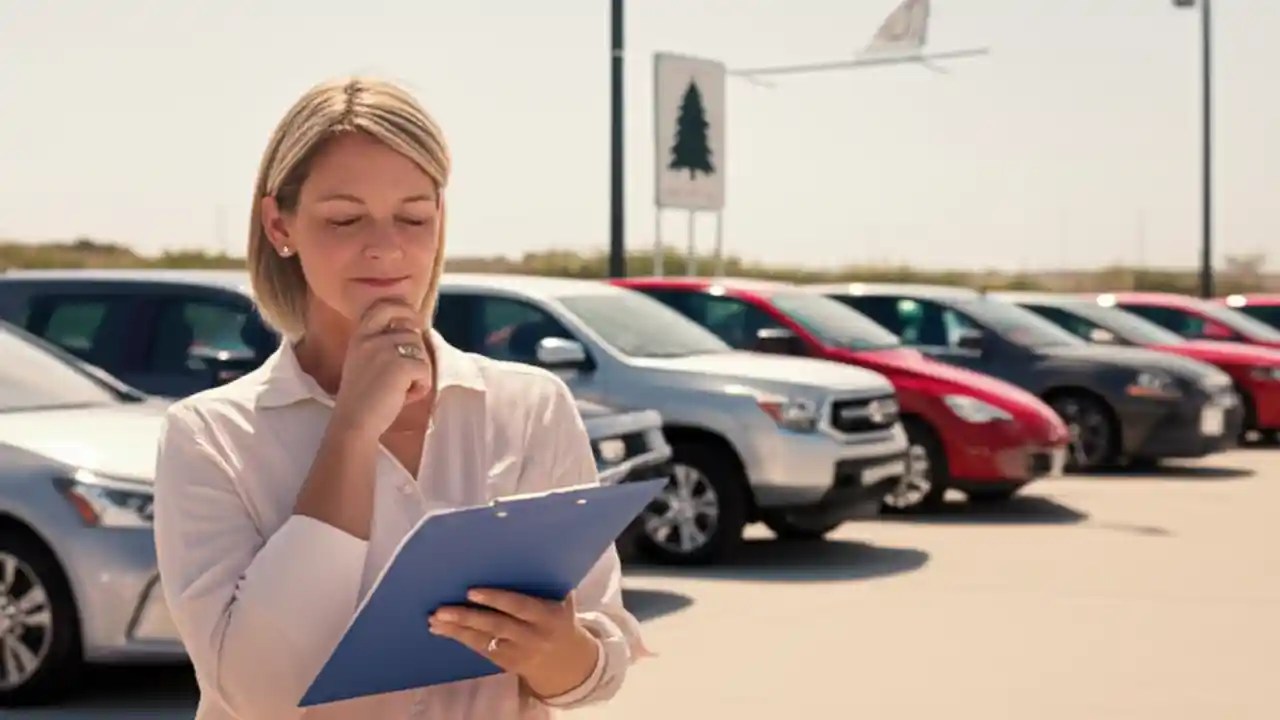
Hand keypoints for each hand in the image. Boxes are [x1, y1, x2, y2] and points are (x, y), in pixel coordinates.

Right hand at [330, 298, 433, 438]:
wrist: (354, 423)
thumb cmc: (362, 398)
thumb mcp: (363, 361)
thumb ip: (381, 342)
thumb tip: (414, 328)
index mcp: (360, 335)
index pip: (385, 306)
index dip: (404, 309)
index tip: (414, 321)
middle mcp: (371, 338)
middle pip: (411, 332)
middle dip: (414, 354)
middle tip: (401, 376)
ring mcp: (385, 350)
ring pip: (421, 351)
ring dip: (418, 372)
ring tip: (399, 389)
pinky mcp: (400, 366)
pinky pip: (425, 370)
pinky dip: (420, 387)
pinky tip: (404, 397)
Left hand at [428, 589, 599, 698]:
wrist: (565, 661)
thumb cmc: (558, 617)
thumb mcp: (563, 600)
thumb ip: (546, 580)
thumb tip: (524, 549)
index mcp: (549, 617)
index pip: (520, 607)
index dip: (496, 600)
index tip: (471, 592)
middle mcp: (533, 636)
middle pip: (497, 626)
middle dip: (468, 617)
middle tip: (442, 609)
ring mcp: (518, 652)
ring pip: (483, 640)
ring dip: (456, 629)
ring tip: (434, 619)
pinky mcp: (505, 663)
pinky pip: (480, 649)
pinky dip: (459, 637)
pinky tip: (440, 629)